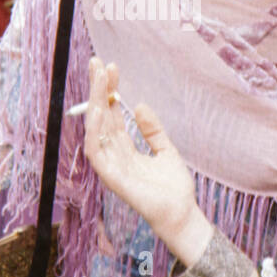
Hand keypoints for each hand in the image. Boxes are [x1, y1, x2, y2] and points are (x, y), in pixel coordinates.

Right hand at [82, 58, 211, 264]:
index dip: (108, 91)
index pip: (111, 114)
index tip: (111, 67)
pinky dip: (94, 131)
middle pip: (100, 117)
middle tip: (98, 62)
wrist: (182, 214)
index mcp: (125, 148)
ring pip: (95, 129)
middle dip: (98, 89)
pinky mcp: (111, 178)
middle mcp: (114, 154)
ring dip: (94, 102)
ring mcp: (110, 166)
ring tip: (99, 78)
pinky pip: (97, 151)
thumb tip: (138, 105)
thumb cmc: (174, 188)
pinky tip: (98, 110)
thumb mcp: (166, 150)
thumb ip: (152, 129)